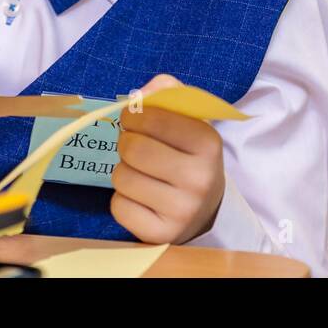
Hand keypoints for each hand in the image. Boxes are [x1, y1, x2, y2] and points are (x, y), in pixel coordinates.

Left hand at [112, 74, 224, 243]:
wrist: (205, 209)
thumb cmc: (189, 154)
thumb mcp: (189, 119)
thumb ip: (166, 92)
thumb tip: (138, 95)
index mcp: (209, 144)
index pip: (154, 118)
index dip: (134, 115)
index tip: (133, 119)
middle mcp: (199, 179)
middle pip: (133, 148)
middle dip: (126, 142)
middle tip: (133, 144)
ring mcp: (182, 211)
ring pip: (122, 177)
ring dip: (123, 170)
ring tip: (140, 172)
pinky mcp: (161, 235)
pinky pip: (118, 206)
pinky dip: (122, 198)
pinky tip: (140, 197)